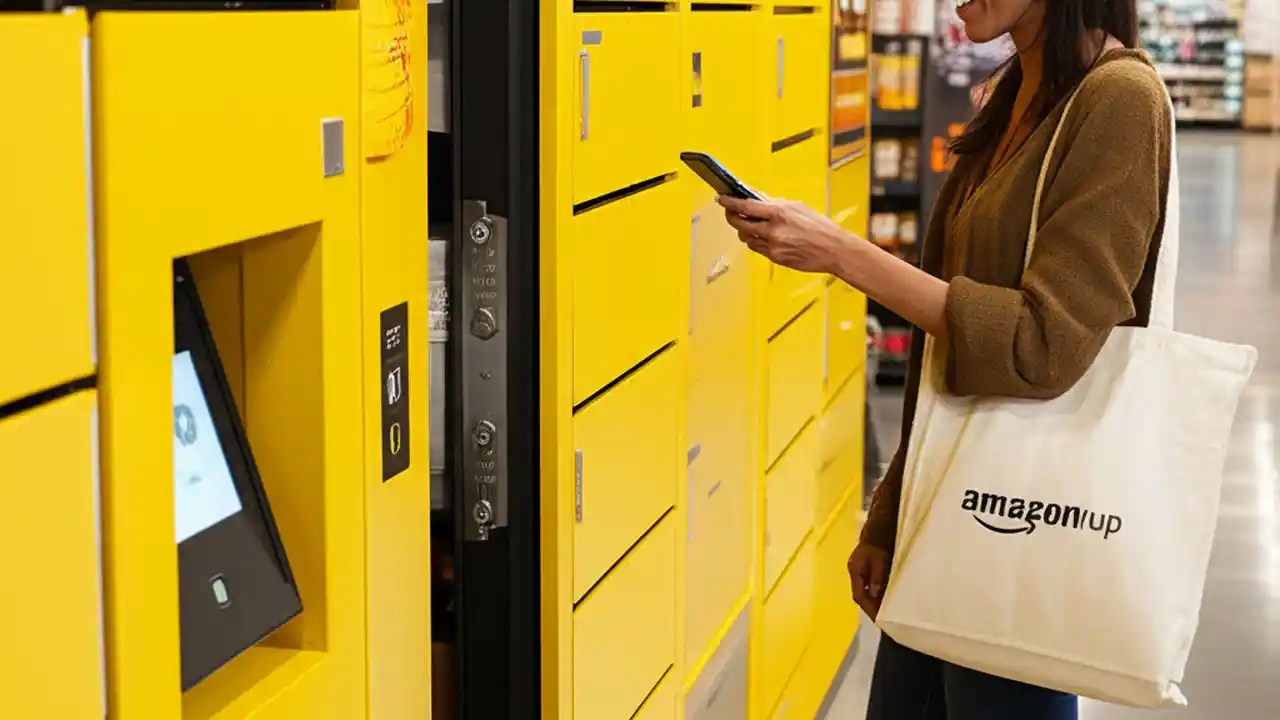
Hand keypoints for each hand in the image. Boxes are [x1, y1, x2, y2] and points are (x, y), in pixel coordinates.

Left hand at [718, 195, 858, 274]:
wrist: (834, 250)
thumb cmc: (820, 227)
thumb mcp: (797, 207)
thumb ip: (774, 204)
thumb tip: (755, 198)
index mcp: (779, 213)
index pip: (745, 206)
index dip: (729, 202)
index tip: (721, 199)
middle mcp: (773, 230)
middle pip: (739, 223)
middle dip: (731, 216)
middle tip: (730, 212)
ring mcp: (773, 246)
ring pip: (746, 237)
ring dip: (745, 230)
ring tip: (751, 225)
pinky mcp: (775, 258)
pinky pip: (757, 248)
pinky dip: (756, 241)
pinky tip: (763, 237)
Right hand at [848, 543, 890, 620]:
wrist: (880, 525)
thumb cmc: (878, 541)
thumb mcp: (879, 559)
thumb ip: (877, 577)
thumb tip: (876, 595)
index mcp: (855, 571)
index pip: (859, 595)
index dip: (868, 608)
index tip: (879, 620)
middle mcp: (855, 572)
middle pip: (861, 595)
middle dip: (871, 608)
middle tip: (883, 622)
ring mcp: (861, 570)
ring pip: (866, 590)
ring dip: (875, 601)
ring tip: (886, 614)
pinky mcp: (868, 568)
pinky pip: (871, 585)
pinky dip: (878, 593)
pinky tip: (887, 598)